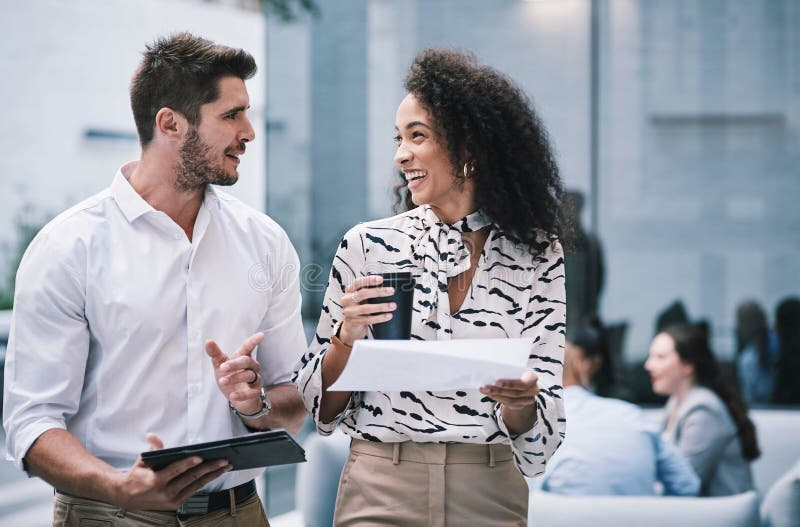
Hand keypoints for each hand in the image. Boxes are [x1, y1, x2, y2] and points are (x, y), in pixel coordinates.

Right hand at [111, 433, 230, 510]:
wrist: (126, 497)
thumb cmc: (136, 475)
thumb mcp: (141, 461)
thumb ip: (151, 448)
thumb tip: (153, 435)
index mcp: (155, 481)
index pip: (175, 470)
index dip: (188, 463)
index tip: (200, 457)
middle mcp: (165, 492)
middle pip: (191, 478)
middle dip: (209, 468)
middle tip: (224, 460)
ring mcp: (171, 500)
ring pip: (196, 485)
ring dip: (212, 475)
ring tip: (225, 466)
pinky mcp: (175, 504)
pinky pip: (193, 490)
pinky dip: (205, 482)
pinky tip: (215, 474)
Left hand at [206, 332, 264, 414]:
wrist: (235, 398)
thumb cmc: (229, 377)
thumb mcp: (220, 365)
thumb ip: (215, 354)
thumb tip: (208, 341)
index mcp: (243, 357)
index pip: (248, 347)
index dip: (254, 341)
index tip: (261, 335)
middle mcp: (252, 367)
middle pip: (247, 361)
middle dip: (234, 364)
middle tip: (222, 368)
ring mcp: (255, 379)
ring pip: (249, 375)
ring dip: (235, 378)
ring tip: (222, 381)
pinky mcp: (255, 392)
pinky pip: (251, 393)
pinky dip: (241, 394)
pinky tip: (232, 396)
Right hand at [338, 275, 396, 345]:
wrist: (351, 326)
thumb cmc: (359, 309)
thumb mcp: (362, 299)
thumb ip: (370, 292)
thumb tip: (387, 288)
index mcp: (350, 291)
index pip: (358, 282)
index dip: (369, 280)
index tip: (381, 279)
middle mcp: (347, 300)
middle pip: (363, 294)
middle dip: (378, 292)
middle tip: (391, 291)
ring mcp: (349, 312)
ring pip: (366, 308)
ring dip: (381, 306)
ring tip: (392, 305)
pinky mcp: (353, 322)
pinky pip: (368, 319)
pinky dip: (379, 318)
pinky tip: (388, 315)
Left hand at [480, 370, 539, 409]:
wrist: (525, 385)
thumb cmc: (518, 373)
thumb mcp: (517, 369)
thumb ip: (509, 370)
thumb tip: (490, 368)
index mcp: (532, 378)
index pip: (523, 383)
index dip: (509, 384)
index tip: (496, 381)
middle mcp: (533, 390)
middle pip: (515, 393)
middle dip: (499, 390)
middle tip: (486, 386)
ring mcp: (527, 400)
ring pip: (510, 399)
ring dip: (495, 394)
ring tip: (484, 389)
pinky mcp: (520, 405)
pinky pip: (507, 404)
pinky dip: (497, 398)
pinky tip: (489, 394)